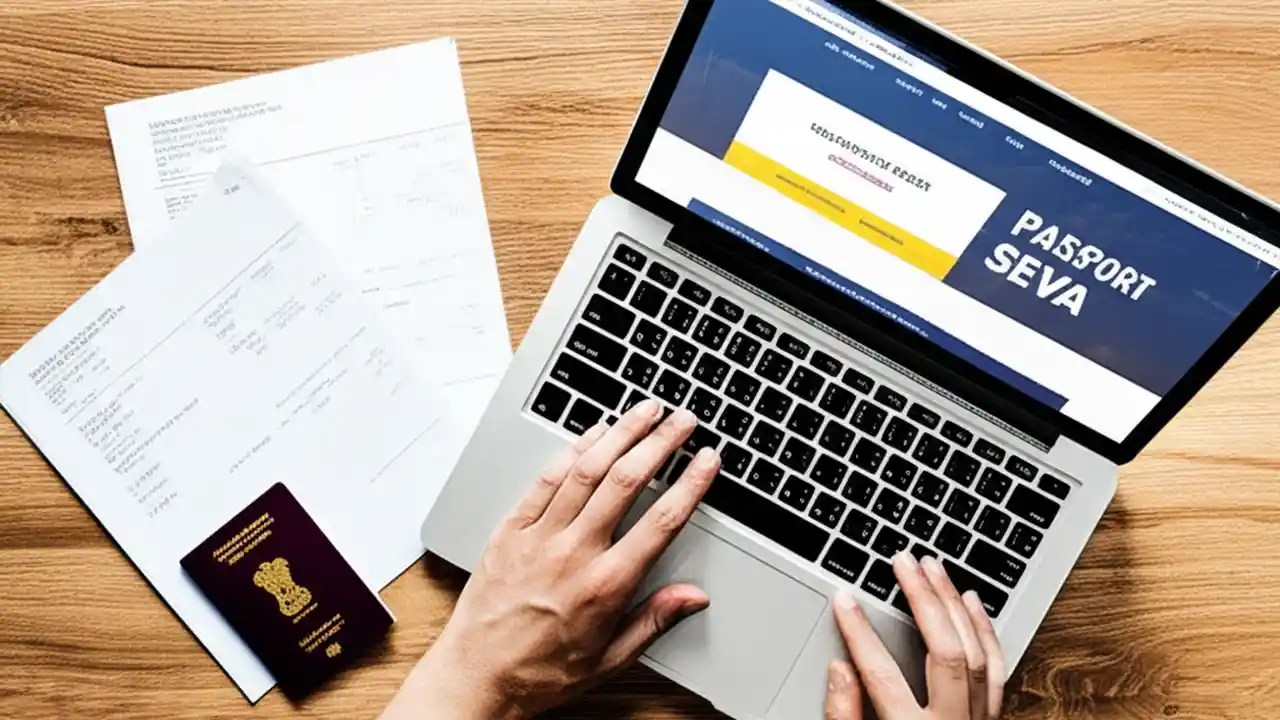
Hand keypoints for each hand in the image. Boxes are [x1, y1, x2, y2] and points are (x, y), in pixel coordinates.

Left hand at [382, 399, 719, 719]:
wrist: (476, 677)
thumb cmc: (541, 673)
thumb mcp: (610, 659)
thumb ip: (655, 620)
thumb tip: (695, 596)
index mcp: (605, 586)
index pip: (661, 522)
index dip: (690, 484)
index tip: (706, 461)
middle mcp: (573, 554)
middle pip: (626, 481)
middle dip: (660, 443)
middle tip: (683, 420)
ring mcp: (539, 537)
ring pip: (586, 470)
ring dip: (620, 434)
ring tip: (645, 410)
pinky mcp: (510, 529)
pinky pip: (545, 480)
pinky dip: (572, 451)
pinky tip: (593, 433)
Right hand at [825, 552, 1005, 719]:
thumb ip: (845, 717)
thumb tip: (840, 670)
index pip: (883, 675)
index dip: (860, 633)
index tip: (844, 599)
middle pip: (945, 652)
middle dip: (923, 599)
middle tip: (904, 562)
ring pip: (976, 654)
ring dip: (954, 605)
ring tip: (933, 569)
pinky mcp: (990, 718)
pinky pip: (996, 669)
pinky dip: (984, 632)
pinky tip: (971, 602)